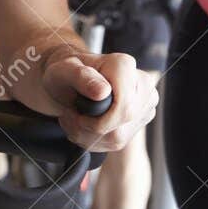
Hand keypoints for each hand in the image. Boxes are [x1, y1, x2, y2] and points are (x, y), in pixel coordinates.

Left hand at [39, 50, 158, 152]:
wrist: (71, 81)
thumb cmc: (66, 72)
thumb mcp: (63, 71)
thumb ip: (81, 77)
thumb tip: (102, 92)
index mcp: (125, 66)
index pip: (124, 107)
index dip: (99, 121)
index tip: (75, 115)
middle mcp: (142, 84)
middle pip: (121, 125)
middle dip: (89, 128)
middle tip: (69, 116)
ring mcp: (144, 104)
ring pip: (118, 138)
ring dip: (87, 136)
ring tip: (74, 119)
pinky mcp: (139, 120)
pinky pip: (117, 142)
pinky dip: (93, 140)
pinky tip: (84, 126)